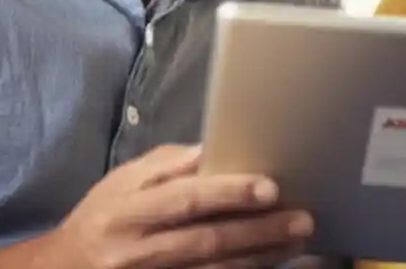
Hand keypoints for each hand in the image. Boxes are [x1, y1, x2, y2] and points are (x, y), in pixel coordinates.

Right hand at [48, 144, 313, 268]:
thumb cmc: (103, 216)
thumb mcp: (124, 180)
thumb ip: (168, 165)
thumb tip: (216, 148)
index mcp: (129, 211)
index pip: (185, 199)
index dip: (228, 193)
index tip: (269, 187)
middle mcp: (138, 250)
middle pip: (206, 242)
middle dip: (258, 232)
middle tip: (302, 219)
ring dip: (260, 258)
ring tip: (297, 242)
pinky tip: (269, 265)